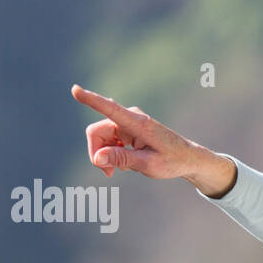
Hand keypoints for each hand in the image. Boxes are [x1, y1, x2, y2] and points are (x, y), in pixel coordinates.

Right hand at [70, 84, 235, 195]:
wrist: (188, 159)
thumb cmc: (173, 161)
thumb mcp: (148, 165)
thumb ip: (122, 159)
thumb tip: (98, 157)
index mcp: (138, 124)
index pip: (110, 109)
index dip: (91, 100)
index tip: (75, 89)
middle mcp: (130, 119)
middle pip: (97, 132)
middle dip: (97, 153)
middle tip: (108, 173)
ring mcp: (127, 123)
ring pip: (100, 138)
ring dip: (105, 156)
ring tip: (118, 171)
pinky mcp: (127, 130)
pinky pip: (108, 141)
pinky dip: (111, 153)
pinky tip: (125, 163)